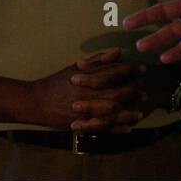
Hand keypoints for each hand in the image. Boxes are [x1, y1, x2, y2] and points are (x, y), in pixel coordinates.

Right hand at [26, 49, 145, 131]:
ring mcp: (85, 110)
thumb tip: (118, 52)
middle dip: (133, 92)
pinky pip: (102, 128)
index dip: (131, 70)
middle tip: (144, 92)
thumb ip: (98, 60)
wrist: (36, 102)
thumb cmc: (57, 82)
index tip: (142, 69)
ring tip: (140, 112)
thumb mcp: (76, 68)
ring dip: (128, 113)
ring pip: (112, 113)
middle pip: (116, 93)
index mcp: (88, 78)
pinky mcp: (81, 124)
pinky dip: (116, 129)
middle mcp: (88, 94)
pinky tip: (128, 128)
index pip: (114, 72)